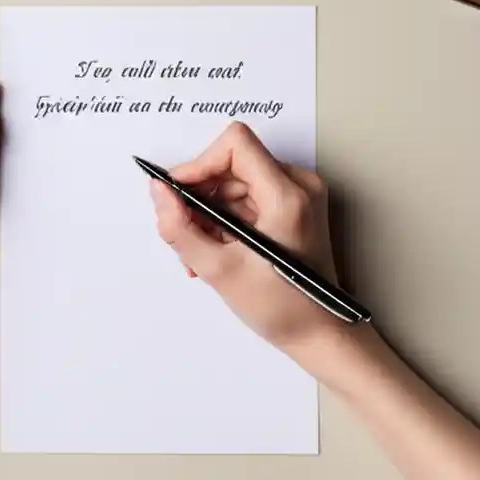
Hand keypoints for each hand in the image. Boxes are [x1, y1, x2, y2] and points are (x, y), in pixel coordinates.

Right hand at [150, 122, 345, 362]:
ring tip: (199, 252)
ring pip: (236, 182)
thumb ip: (180, 228)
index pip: (235, 144)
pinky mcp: (294, 208)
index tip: (178, 193)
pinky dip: (226, 219)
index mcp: (287, 196)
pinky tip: (216, 250)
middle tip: (184, 232)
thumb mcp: (219, 270)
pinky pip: (248, 197)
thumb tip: (159, 192)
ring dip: (210, 213)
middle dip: (201, 196)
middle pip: (232, 164)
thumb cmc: (282, 308)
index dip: (199, 164)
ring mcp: (299, 196)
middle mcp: (299, 185)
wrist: (320, 334)